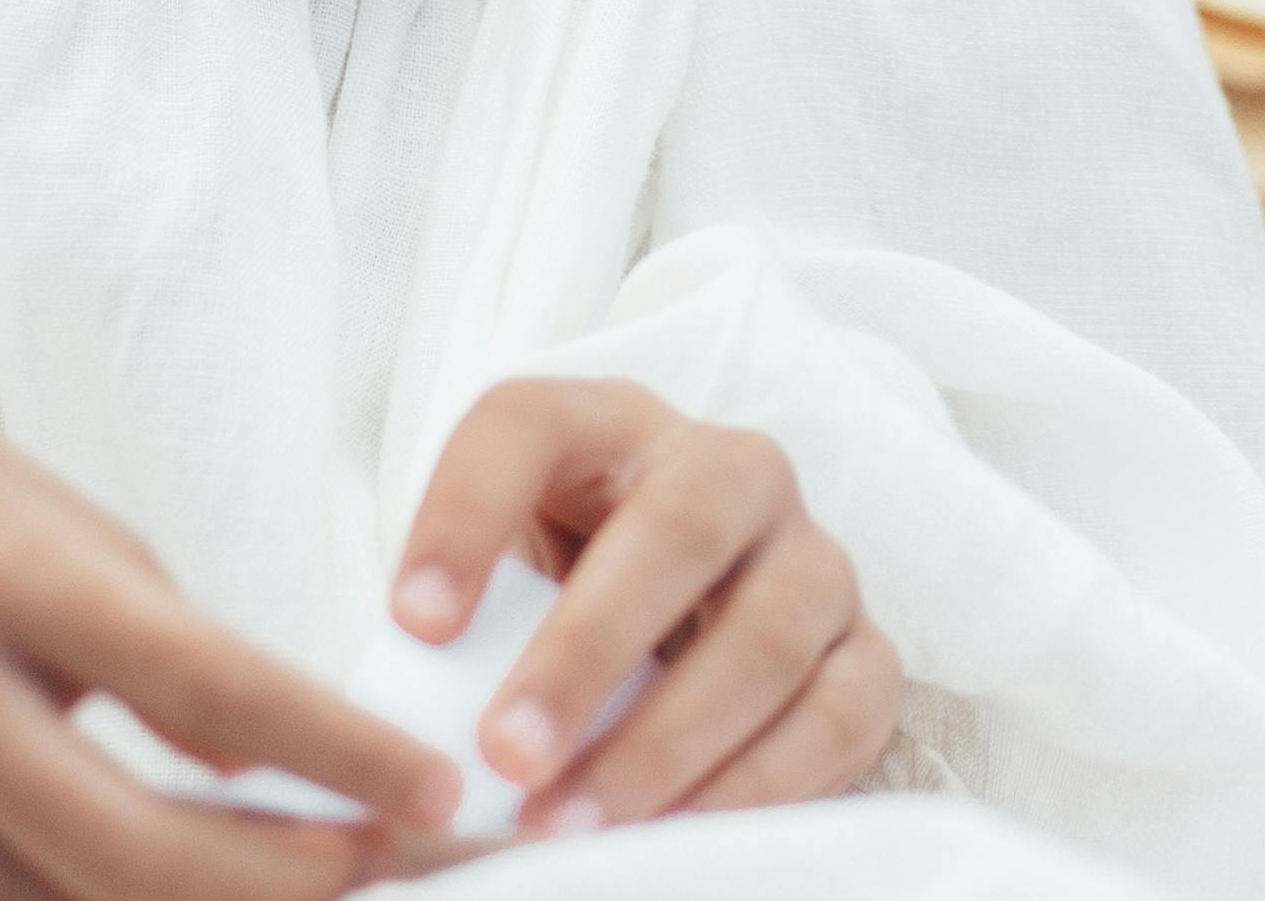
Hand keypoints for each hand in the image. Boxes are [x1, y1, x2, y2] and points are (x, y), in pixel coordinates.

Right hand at [0, 351, 459, 899]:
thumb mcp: (55, 519)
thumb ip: (158, 643)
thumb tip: (264, 764)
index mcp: (1, 581)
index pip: (204, 687)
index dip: (337, 755)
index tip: (438, 789)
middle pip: (133, 856)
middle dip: (285, 886)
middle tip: (389, 867)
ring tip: (300, 882)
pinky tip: (161, 899)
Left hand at [390, 378, 902, 834]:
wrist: (681, 631)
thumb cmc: (556, 609)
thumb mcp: (496, 593)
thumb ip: (453, 649)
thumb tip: (398, 744)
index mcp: (608, 427)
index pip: (527, 426)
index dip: (467, 514)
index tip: (412, 624)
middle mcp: (729, 469)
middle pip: (676, 528)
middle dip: (586, 651)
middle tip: (506, 756)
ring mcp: (812, 555)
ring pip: (767, 631)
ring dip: (665, 742)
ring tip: (572, 826)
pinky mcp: (866, 648)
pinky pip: (841, 713)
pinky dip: (760, 786)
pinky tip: (678, 838)